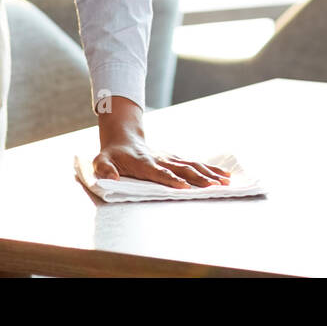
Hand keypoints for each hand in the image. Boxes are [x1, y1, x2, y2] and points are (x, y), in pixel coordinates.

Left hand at [94, 137, 231, 187]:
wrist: (123, 139)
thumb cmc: (112, 155)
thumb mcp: (100, 161)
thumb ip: (103, 168)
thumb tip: (110, 177)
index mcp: (143, 163)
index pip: (159, 172)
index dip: (171, 179)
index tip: (184, 186)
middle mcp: (160, 160)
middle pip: (182, 169)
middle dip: (198, 178)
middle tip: (214, 186)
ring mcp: (170, 158)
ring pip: (192, 165)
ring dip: (209, 174)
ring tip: (226, 181)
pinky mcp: (176, 159)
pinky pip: (195, 164)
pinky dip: (211, 170)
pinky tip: (225, 175)